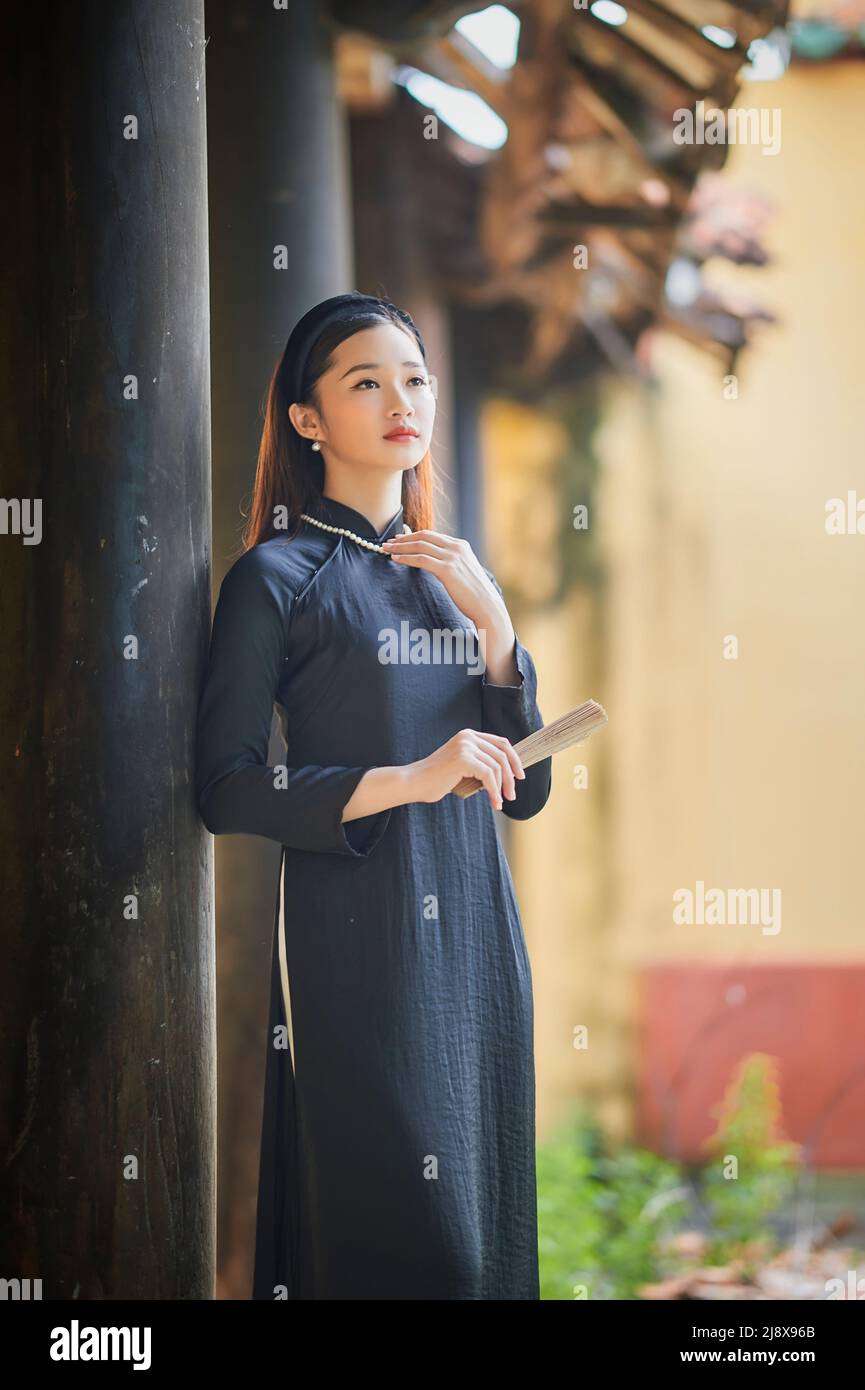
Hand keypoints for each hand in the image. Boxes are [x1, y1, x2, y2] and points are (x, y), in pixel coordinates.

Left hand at [381, 530, 503, 631]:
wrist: (487, 606)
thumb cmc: (474, 594)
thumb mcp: (463, 571)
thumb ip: (450, 563)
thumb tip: (433, 563)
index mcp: (461, 545)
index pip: (432, 535)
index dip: (413, 536)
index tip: (399, 540)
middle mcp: (457, 547)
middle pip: (424, 537)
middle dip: (403, 539)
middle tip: (388, 543)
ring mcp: (452, 557)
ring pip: (420, 546)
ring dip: (400, 547)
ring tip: (386, 550)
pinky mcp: (447, 569)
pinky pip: (421, 559)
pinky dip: (406, 558)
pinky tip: (396, 560)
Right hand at [408, 729, 524, 810]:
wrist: (414, 782)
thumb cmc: (436, 779)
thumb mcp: (462, 766)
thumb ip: (480, 763)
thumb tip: (507, 773)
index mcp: (468, 735)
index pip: (501, 743)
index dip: (514, 759)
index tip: (519, 776)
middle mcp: (468, 737)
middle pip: (502, 754)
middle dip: (511, 776)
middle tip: (512, 794)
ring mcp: (466, 746)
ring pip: (497, 767)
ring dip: (502, 787)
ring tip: (501, 801)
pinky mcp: (463, 759)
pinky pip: (488, 776)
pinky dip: (494, 791)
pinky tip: (494, 802)